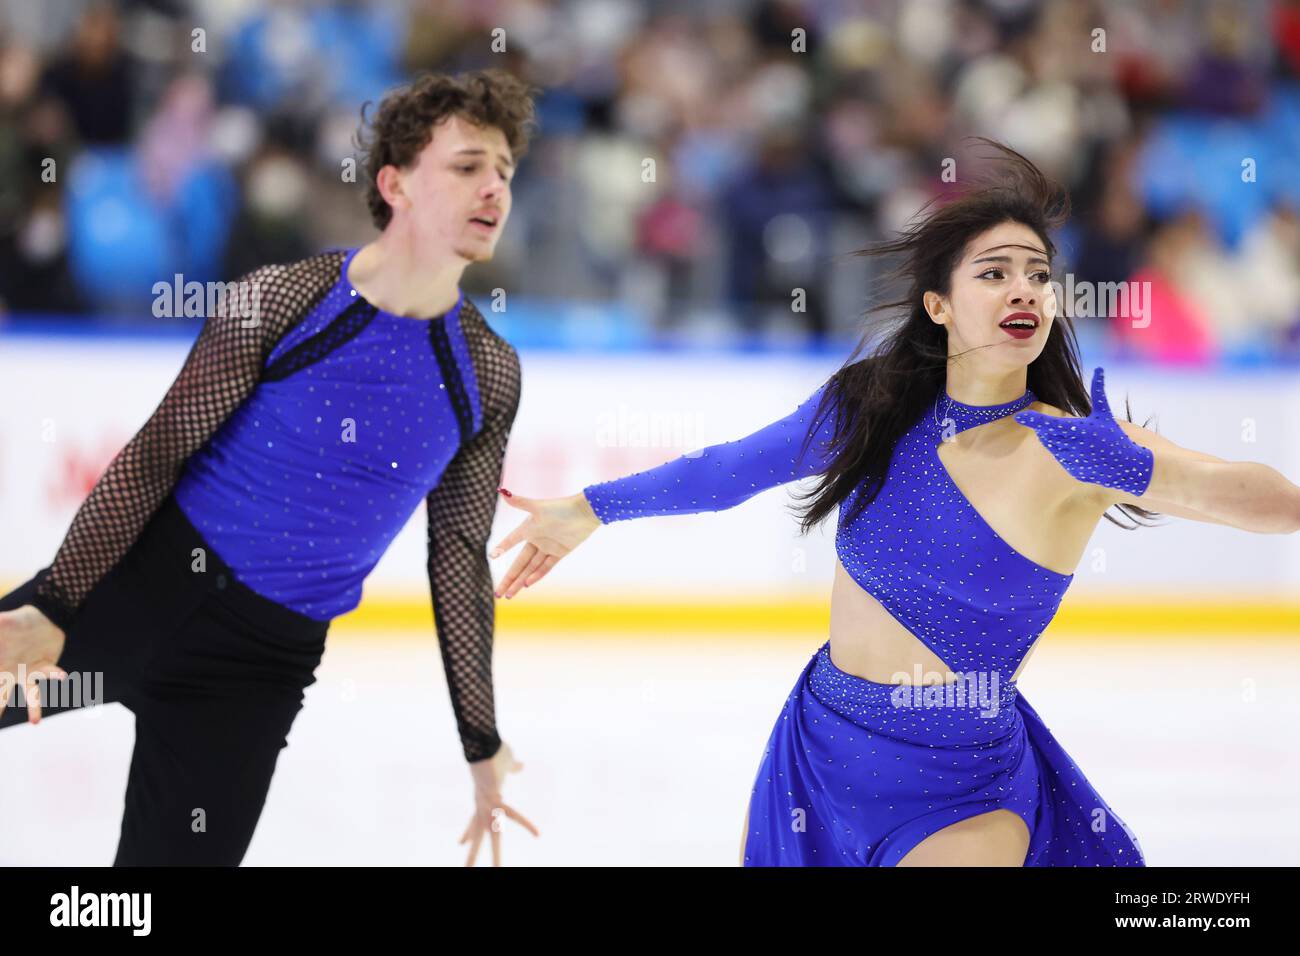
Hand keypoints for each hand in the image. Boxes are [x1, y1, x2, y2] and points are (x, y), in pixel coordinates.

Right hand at [0, 605, 67, 724]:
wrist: (43, 618)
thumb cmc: (17, 622)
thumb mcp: (1, 622)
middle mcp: (11, 674)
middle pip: (2, 697)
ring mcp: (29, 674)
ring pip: (30, 695)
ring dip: (33, 708)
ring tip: (34, 722)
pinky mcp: (45, 667)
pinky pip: (50, 673)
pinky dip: (55, 675)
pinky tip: (63, 675)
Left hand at [459, 740, 539, 865]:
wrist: (483, 742)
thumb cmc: (494, 750)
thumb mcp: (505, 762)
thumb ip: (513, 767)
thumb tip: (520, 765)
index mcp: (482, 799)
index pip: (473, 821)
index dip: (467, 832)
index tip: (460, 843)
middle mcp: (482, 806)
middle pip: (478, 835)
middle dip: (473, 854)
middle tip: (467, 871)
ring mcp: (487, 806)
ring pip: (492, 836)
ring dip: (494, 856)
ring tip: (491, 871)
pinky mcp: (495, 801)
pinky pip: (515, 815)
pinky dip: (528, 823)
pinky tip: (537, 834)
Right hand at [490, 490, 601, 598]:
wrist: (585, 511)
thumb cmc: (561, 507)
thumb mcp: (538, 507)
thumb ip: (520, 502)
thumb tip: (501, 492)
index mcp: (528, 528)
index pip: (511, 541)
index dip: (502, 547)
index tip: (491, 557)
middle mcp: (536, 539)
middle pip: (519, 563)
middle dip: (509, 578)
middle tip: (497, 593)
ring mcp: (548, 547)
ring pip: (530, 568)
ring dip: (520, 581)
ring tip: (508, 595)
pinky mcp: (560, 552)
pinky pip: (546, 567)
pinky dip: (537, 575)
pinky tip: (527, 585)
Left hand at [1013, 366, 1153, 496]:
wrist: (1126, 466)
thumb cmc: (1114, 436)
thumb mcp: (1105, 414)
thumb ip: (1098, 392)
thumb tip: (1099, 369)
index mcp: (1080, 430)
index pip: (1050, 424)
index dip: (1034, 420)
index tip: (1020, 416)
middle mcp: (1073, 446)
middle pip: (1047, 435)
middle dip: (1048, 429)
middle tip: (1062, 427)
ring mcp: (1072, 460)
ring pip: (1051, 446)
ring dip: (1056, 440)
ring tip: (1074, 439)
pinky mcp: (1072, 470)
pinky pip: (1060, 458)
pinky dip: (1064, 452)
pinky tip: (1080, 452)